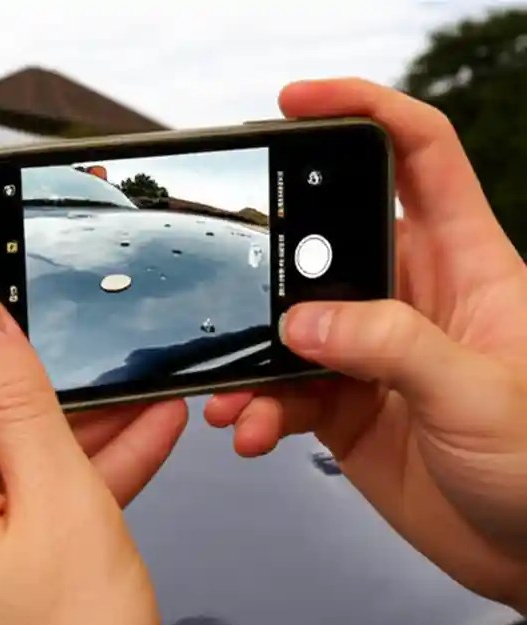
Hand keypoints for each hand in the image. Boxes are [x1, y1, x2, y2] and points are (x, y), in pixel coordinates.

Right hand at [206, 78, 526, 612]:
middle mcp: (414, 300)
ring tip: (239, 396)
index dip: (365, 112)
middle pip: (330, 242)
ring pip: (292, 324)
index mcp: (468, 267)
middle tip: (237, 282)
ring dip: (253, 356)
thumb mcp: (479, 395)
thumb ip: (390, 347)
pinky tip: (250, 430)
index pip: (420, 159)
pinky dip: (256, 408)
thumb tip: (304, 321)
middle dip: (274, 258)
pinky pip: (282, 389)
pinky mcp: (345, 406)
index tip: (299, 100)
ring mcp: (375, 353)